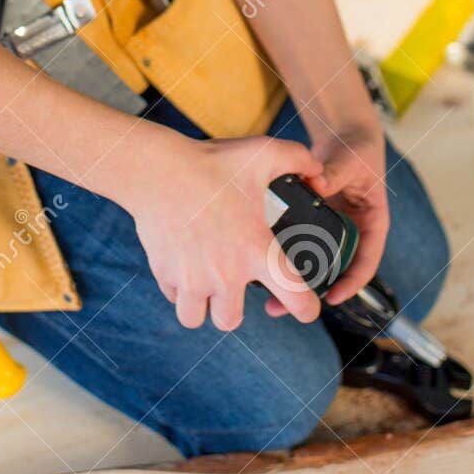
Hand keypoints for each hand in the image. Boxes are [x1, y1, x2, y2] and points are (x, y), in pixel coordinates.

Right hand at [121, 130, 340, 331]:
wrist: (155, 170)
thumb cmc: (210, 163)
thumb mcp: (262, 152)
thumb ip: (299, 159)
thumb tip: (318, 172)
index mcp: (255, 250)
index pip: (295, 297)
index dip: (307, 308)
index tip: (306, 307)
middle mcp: (225, 274)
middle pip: (231, 321)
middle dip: (234, 308)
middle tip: (234, 282)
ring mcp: (191, 278)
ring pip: (197, 317)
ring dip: (203, 305)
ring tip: (206, 281)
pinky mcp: (165, 274)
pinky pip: (174, 297)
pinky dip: (179, 288)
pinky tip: (184, 264)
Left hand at [262, 119, 388, 317]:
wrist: (344, 134)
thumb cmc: (357, 148)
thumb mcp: (351, 161)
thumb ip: (336, 173)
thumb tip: (317, 185)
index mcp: (372, 223)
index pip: (367, 261)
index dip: (352, 283)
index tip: (333, 298)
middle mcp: (351, 230)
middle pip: (335, 267)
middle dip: (313, 289)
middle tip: (290, 305)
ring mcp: (330, 226)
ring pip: (314, 259)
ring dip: (294, 276)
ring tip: (269, 297)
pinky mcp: (310, 218)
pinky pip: (298, 241)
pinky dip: (283, 252)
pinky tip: (261, 260)